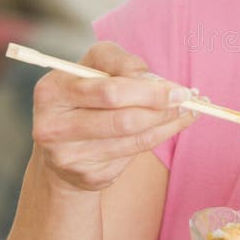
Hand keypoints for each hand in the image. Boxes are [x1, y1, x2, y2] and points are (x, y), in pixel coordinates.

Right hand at [32, 41, 197, 191]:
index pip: (109, 90)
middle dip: (161, 107)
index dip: (149, 90)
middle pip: (123, 118)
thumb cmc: (85, 97)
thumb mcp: (95, 69)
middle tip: (186, 100)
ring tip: (186, 112)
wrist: (62, 148)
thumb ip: (123, 65)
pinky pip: (132, 154)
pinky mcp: (86, 175)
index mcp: (52, 91)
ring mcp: (68, 155)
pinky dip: (157, 138)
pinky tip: (169, 127)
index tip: (177, 88)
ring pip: (133, 138)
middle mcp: (53, 125)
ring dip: (166, 123)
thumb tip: (160, 82)